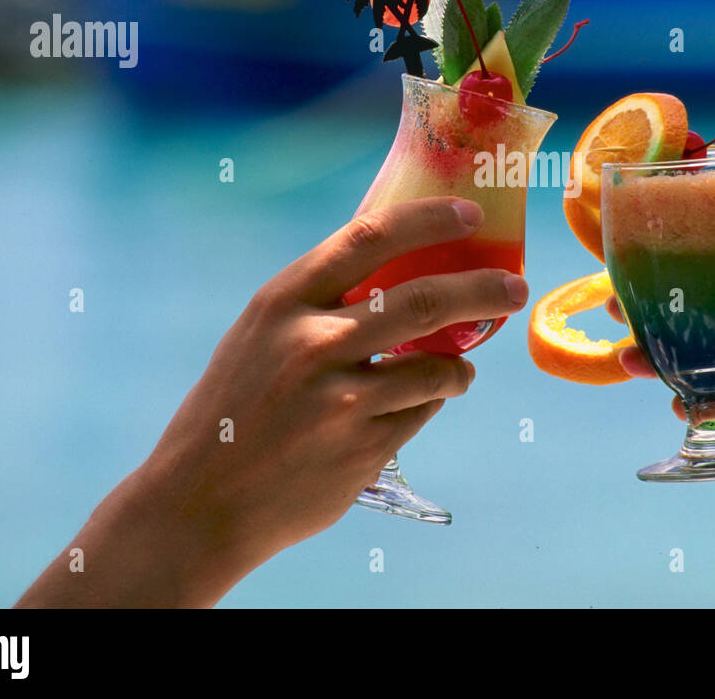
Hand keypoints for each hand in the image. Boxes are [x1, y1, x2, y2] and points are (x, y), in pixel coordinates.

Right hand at [18, 196, 528, 606]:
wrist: (199, 502)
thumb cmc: (234, 408)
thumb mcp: (260, 336)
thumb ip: (318, 303)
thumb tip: (395, 269)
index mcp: (283, 304)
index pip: (368, 237)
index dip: (427, 219)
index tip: (469, 212)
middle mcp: (312, 345)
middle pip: (425, 300)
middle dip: (484, 289)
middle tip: (515, 287)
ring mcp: (340, 401)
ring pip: (436, 368)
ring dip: (459, 368)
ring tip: (459, 371)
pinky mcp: (362, 450)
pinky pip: (420, 414)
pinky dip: (427, 407)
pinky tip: (412, 410)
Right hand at [609, 254, 714, 606]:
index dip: (697, 258)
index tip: (657, 254)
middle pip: (707, 309)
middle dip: (662, 307)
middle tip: (618, 302)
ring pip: (700, 356)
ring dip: (662, 355)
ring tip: (629, 355)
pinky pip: (711, 402)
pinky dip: (688, 401)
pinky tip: (673, 401)